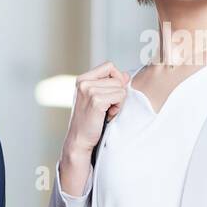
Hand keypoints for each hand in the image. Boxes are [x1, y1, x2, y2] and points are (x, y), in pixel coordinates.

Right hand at [58, 62, 129, 194]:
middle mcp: (84, 82)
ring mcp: (89, 90)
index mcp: (82, 79)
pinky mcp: (96, 100)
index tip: (111, 94)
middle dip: (118, 93)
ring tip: (106, 112)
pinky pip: (120, 96)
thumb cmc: (90, 121)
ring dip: (118, 102)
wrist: (80, 140)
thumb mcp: (98, 98)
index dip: (116, 78)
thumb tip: (127, 75)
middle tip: (107, 108)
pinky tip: (107, 115)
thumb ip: (110, 85)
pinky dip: (118, 107)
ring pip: (120, 87)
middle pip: (117, 77)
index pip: (109, 66)